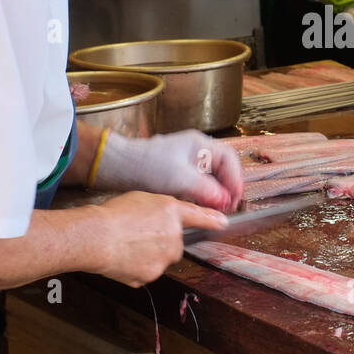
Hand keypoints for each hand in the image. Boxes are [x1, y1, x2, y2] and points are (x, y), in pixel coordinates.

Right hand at [92, 191, 226, 286]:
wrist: (95, 237)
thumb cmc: (113, 214)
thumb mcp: (141, 199)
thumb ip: (162, 209)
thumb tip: (166, 220)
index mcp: (172, 212)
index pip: (198, 216)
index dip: (212, 220)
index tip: (223, 224)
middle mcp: (174, 237)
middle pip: (175, 243)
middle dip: (161, 242)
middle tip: (138, 235)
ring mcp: (163, 259)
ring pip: (160, 259)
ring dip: (148, 255)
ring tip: (125, 245)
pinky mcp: (150, 276)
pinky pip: (145, 272)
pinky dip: (135, 268)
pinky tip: (121, 258)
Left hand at [93, 130, 243, 211]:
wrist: (117, 166)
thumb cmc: (147, 166)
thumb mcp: (181, 179)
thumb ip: (207, 190)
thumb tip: (225, 201)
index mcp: (200, 144)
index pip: (229, 159)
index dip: (236, 179)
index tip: (236, 199)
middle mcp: (195, 151)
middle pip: (222, 168)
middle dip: (228, 187)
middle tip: (228, 207)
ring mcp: (185, 161)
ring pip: (210, 177)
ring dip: (215, 192)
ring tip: (216, 209)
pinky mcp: (174, 173)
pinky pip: (197, 183)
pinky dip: (202, 194)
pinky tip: (200, 205)